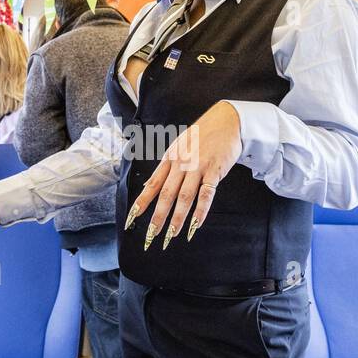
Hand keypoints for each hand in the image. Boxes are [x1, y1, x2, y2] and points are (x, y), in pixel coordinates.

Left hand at [128, 101, 241, 249]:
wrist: (226, 120)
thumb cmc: (202, 135)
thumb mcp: (178, 147)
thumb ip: (164, 169)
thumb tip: (147, 187)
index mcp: (169, 159)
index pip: (151, 185)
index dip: (141, 203)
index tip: (131, 220)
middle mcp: (180, 164)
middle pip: (165, 195)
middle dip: (157, 218)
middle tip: (151, 237)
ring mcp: (197, 167)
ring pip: (184, 197)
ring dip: (177, 218)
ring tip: (171, 235)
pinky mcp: (214, 171)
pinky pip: (206, 194)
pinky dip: (201, 211)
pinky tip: (196, 224)